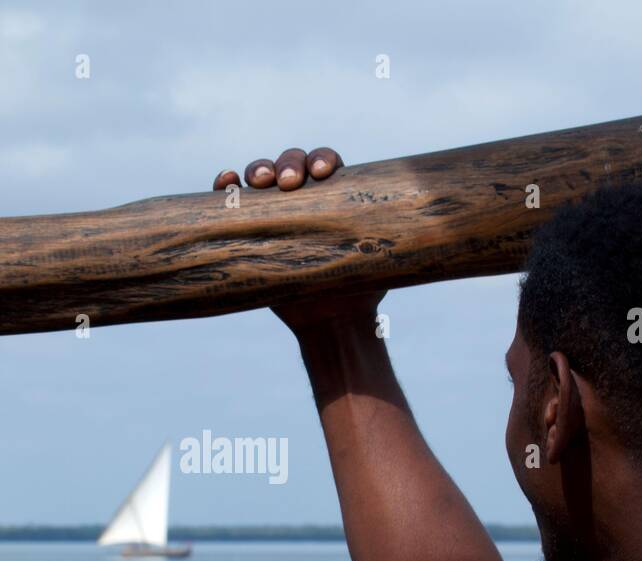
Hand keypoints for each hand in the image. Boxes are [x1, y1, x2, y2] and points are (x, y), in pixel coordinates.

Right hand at [211, 146, 385, 336]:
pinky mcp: (249, 226)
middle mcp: (304, 195)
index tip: (323, 174)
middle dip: (289, 165)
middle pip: (292, 162)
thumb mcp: (379, 259)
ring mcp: (275, 209)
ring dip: (258, 169)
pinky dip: (226, 187)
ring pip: (261, 175)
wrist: (331, 319)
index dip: (322, 160)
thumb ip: (385, 238)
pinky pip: (234, 201)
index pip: (328, 163)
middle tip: (289, 184)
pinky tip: (225, 183)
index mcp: (336, 192)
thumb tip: (416, 227)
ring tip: (257, 182)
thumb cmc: (360, 287)